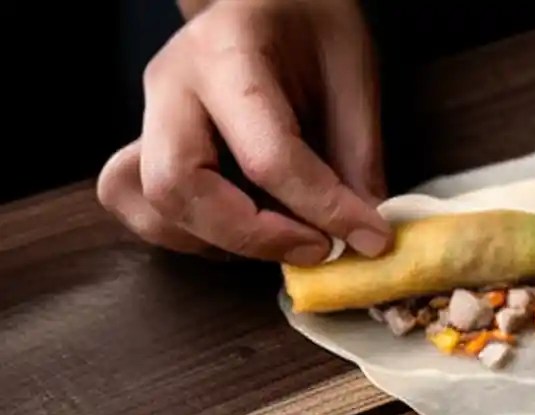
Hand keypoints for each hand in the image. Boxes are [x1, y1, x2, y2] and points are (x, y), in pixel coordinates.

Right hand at [96, 0, 390, 265]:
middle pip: (178, 185)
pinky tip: (244, 232)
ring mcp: (149, 113)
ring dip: (218, 242)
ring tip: (285, 242)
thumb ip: (359, 149)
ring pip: (150, 203)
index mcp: (227, 52)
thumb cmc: (308, 21)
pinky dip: (189, 235)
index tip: (370, 238)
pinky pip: (140, 203)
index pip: (266, 154)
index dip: (323, 208)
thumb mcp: (352, 67)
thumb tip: (366, 231)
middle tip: (319, 248)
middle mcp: (172, 84)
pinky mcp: (145, 140)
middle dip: (252, 236)